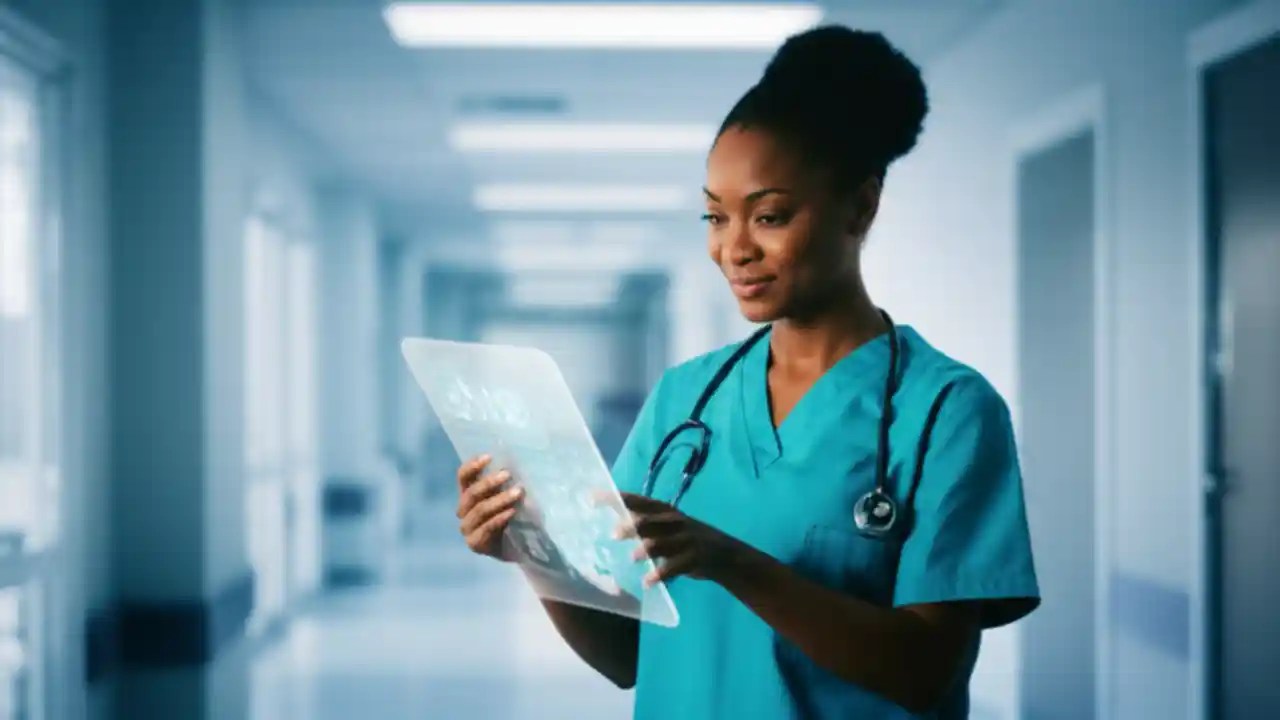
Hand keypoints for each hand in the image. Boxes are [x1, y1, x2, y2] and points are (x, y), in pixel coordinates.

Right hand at [456, 454, 523, 560]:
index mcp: (468, 495)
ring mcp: (467, 528)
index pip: (463, 477)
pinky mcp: (474, 544)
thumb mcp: (510, 496)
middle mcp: (463, 510)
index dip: (472, 466)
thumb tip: (512, 467)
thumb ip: (507, 484)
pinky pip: (487, 528)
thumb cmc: (514, 516)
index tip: (488, 457)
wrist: (520, 549)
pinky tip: (512, 512)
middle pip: (471, 494)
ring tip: (518, 493)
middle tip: (508, 474)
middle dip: (489, 483)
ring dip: (500, 500)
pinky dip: (500, 518)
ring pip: (480, 510)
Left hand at [614, 492, 746, 588]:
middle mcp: (673, 521)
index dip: (615, 498)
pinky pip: (674, 567)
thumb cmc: (685, 538)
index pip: (636, 500)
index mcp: (664, 510)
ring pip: (662, 542)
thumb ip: (644, 524)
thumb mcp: (667, 525)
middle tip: (613, 534)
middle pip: (649, 520)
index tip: (592, 498)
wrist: (723, 553)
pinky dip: (660, 574)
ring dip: (646, 550)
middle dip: (631, 525)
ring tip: (632, 558)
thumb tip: (612, 525)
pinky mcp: (693, 559)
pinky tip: (647, 582)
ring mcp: (685, 539)